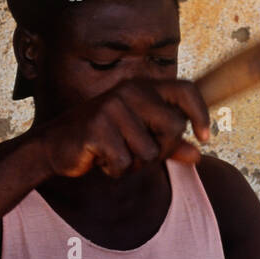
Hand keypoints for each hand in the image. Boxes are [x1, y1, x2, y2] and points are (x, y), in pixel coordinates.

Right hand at [32, 78, 211, 178]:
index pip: (185, 90)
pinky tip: (100, 160)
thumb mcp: (139, 139)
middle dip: (161, 150)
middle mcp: (130, 91)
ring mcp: (112, 107)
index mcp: (143, 88)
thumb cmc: (103, 140)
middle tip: (136, 152)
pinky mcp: (97, 128)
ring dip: (135, 164)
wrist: (55, 146)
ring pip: (150, 152)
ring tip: (113, 154)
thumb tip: (198, 155)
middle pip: (173, 127)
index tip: (205, 138)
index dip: (200, 113)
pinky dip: (116, 171)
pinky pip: (125, 163)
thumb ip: (169, 145)